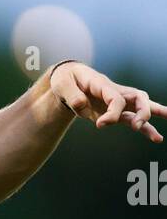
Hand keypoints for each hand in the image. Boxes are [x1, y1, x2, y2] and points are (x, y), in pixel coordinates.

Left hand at [50, 62, 165, 142]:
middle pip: (138, 98)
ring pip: (141, 106)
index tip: (100, 124)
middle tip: (135, 126)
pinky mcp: (115, 112)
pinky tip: (156, 138)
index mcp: (103, 84)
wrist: (67, 80)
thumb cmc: (66, 80)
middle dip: (142, 112)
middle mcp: (115, 92)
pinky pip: (133, 119)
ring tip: (160, 134)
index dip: (113, 112)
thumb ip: (71, 95)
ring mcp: (117, 101)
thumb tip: (82, 106)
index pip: (116, 98)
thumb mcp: (62, 85)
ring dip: (154, 116)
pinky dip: (146, 128)